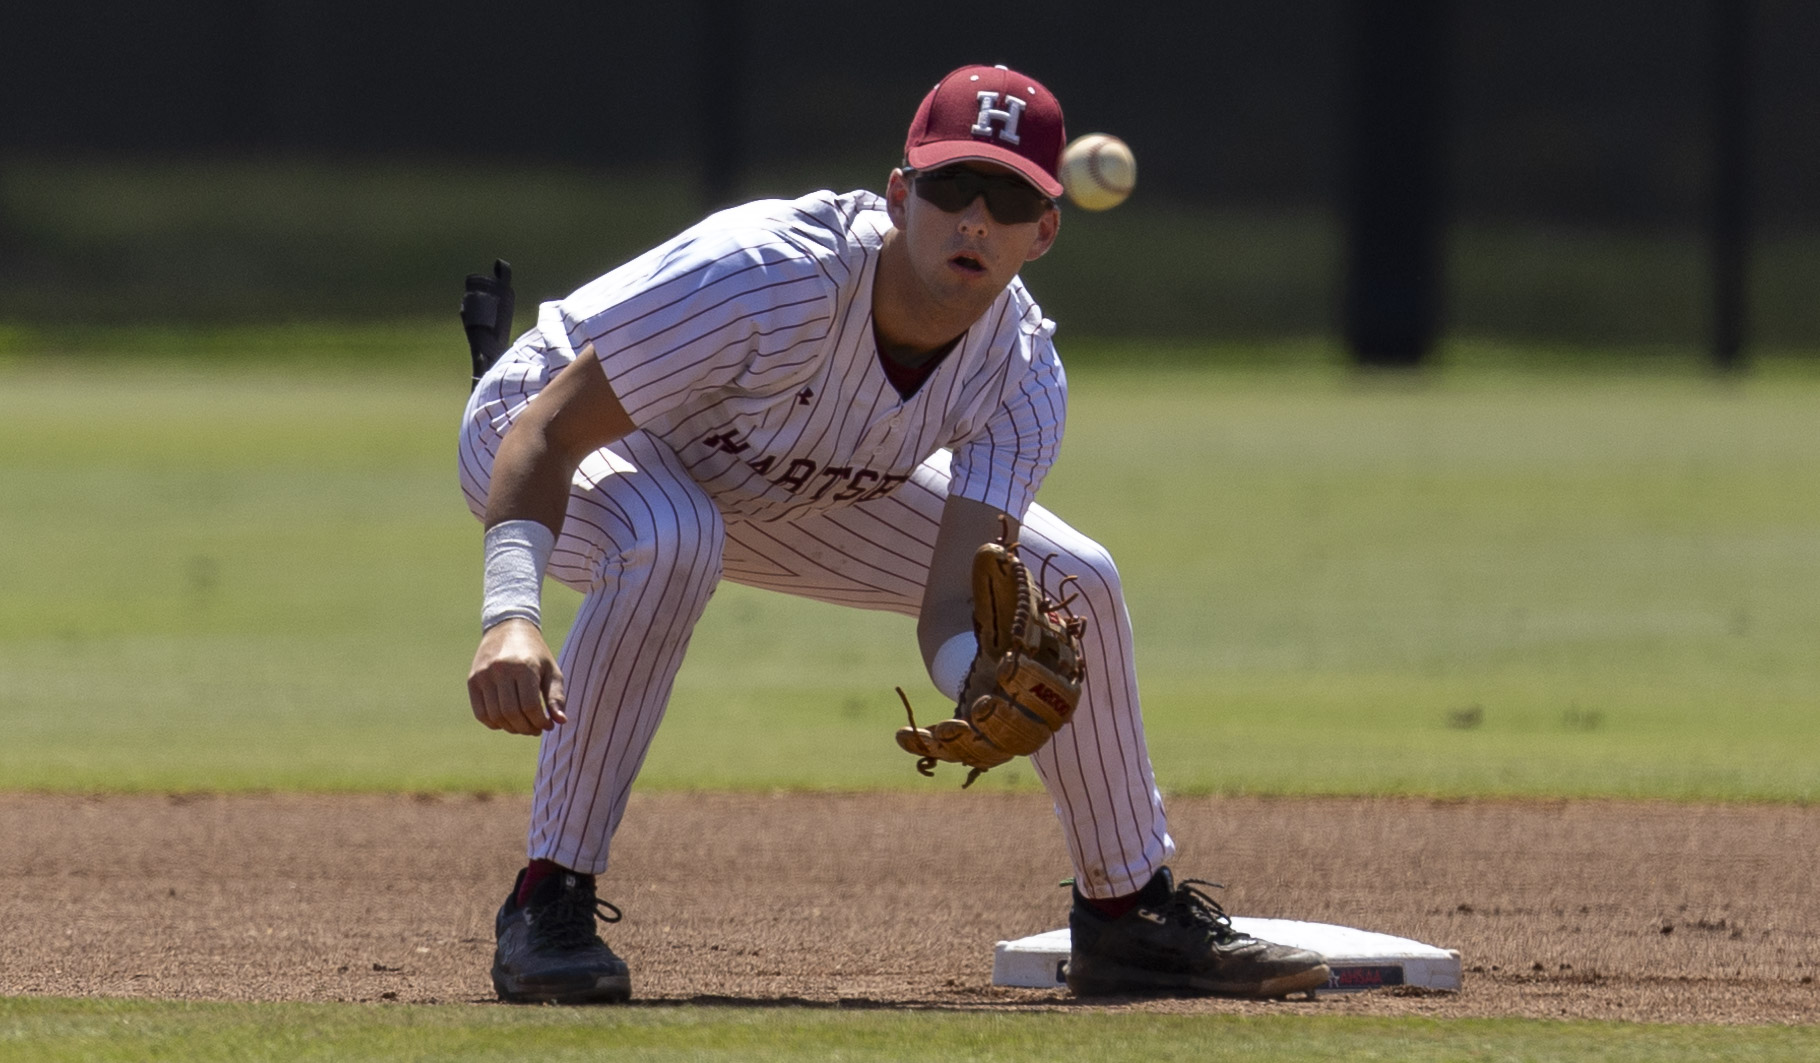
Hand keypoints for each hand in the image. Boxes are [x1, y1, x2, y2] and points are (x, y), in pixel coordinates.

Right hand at [467, 618, 567, 734]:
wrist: (508, 628)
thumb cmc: (536, 654)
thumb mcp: (551, 671)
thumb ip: (556, 696)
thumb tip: (560, 722)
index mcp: (524, 666)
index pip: (530, 705)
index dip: (540, 722)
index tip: (548, 725)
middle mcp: (501, 669)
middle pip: (511, 713)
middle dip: (526, 727)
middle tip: (536, 729)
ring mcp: (483, 675)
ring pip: (495, 715)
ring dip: (511, 728)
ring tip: (523, 725)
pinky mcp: (472, 680)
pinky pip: (480, 713)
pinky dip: (494, 723)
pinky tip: (507, 721)